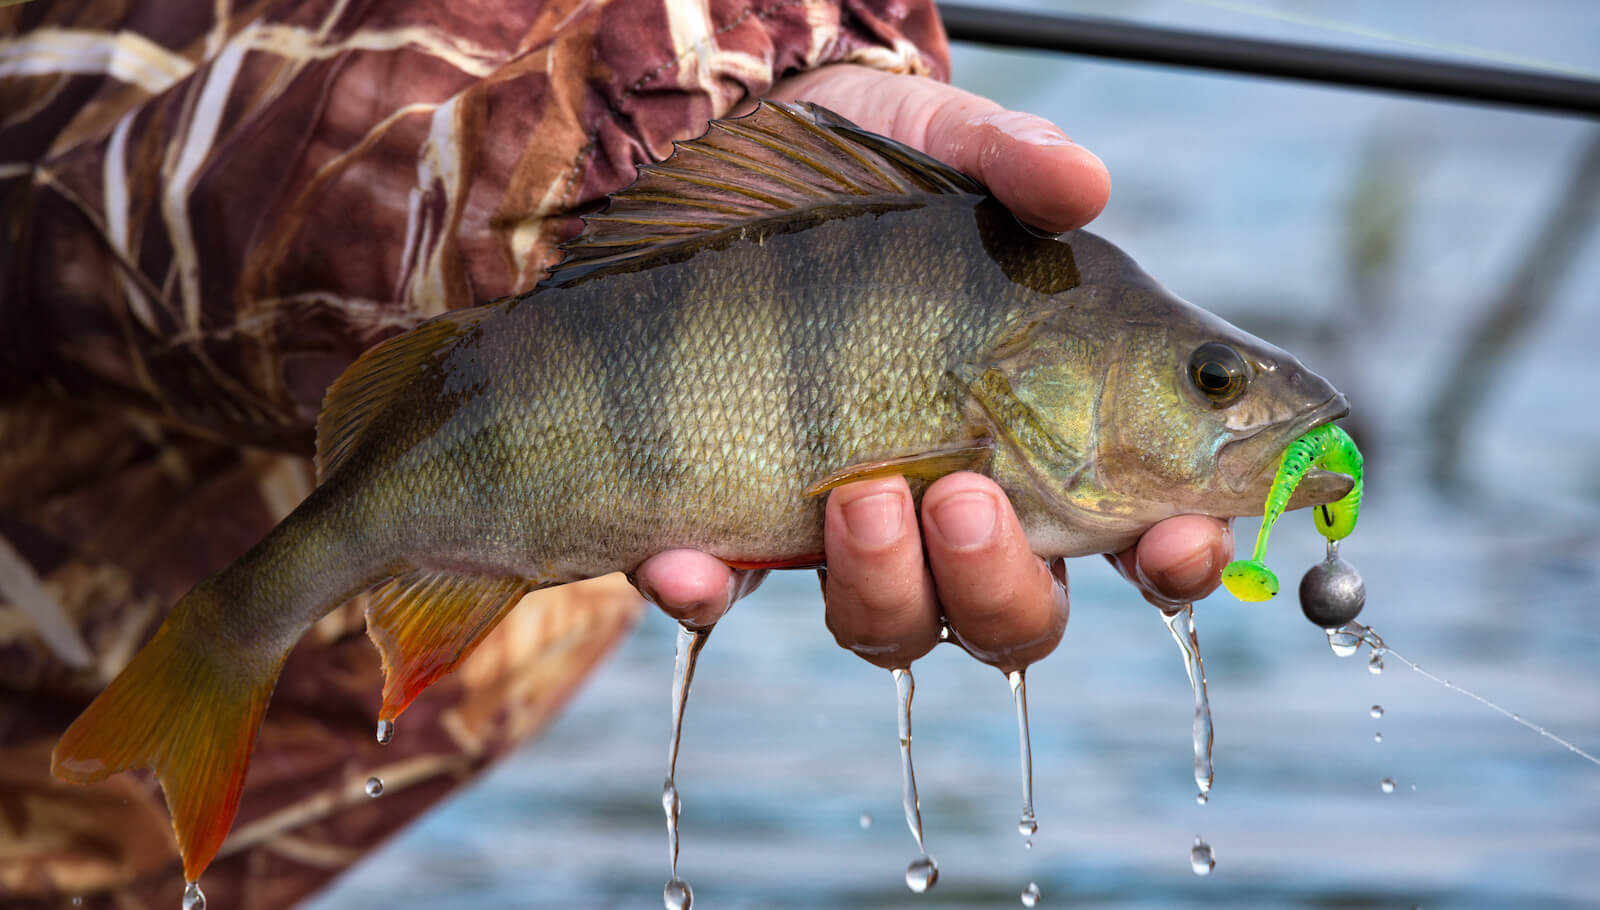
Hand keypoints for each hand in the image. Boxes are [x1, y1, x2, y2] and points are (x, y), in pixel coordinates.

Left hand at [633, 65, 1229, 663]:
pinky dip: (705, 592)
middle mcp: (959, 502)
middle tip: (971, 492)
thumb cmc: (873, 174)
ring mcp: (845, 525)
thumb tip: (1080, 181)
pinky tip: (688, 561)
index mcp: (1054, 435)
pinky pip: (720, 597)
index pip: (1144, 536)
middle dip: (1000, 581)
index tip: (1175, 540)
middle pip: (1013, 616)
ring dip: (886, 587)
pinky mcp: (729, 516)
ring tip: (860, 496)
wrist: (726, 165)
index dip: (1175, 562)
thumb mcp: (946, 147)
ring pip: (891, 625)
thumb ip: (1018, 161)